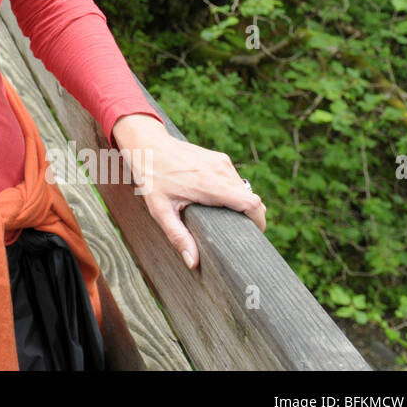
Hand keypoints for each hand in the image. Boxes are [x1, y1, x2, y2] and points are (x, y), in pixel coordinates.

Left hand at [111, 115, 265, 270]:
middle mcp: (222, 171)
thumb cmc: (152, 177)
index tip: (254, 235)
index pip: (252, 204)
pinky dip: (232, 191)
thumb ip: (178, 236)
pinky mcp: (218, 158)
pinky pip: (234, 178)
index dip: (259, 222)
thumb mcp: (161, 210)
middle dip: (249, 216)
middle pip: (252, 198)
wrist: (147, 144)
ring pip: (244, 188)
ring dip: (240, 203)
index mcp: (212, 185)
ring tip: (224, 216)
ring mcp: (222, 162)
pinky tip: (216, 199)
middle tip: (235, 231)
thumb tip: (192, 262)